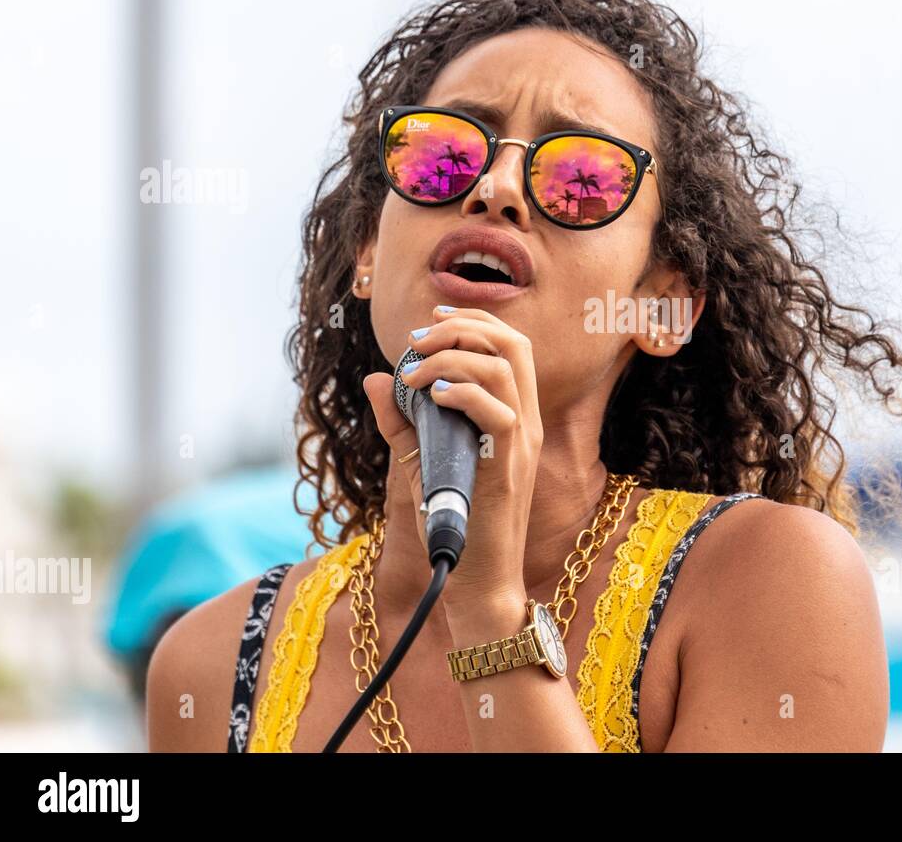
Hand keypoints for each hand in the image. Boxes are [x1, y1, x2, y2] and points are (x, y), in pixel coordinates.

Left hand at [363, 305, 541, 611]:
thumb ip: (401, 422)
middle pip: (514, 344)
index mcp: (515, 416)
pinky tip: (430, 398)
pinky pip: (497, 411)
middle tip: (418, 340)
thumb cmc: (454, 526)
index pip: (510, 345)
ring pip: (503, 370)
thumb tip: (375, 379)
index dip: (474, 320)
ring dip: (451, 359)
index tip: (433, 321)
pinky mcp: (507, 467)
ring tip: (415, 376)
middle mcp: (526, 423)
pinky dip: (462, 392)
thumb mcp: (421, 463)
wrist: (478, 582)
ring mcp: (521, 444)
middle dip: (463, 327)